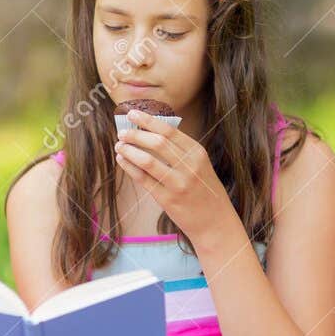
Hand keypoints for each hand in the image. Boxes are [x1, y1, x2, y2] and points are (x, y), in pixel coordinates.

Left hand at [114, 110, 234, 239]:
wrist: (215, 222)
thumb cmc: (205, 191)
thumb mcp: (200, 165)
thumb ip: (180, 150)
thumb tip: (150, 132)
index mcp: (197, 153)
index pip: (169, 130)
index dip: (148, 120)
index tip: (133, 113)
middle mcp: (189, 166)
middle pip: (157, 143)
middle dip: (135, 134)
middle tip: (122, 132)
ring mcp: (178, 184)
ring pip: (147, 161)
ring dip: (129, 150)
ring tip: (119, 145)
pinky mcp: (168, 200)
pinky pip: (143, 179)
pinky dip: (130, 167)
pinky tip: (122, 160)